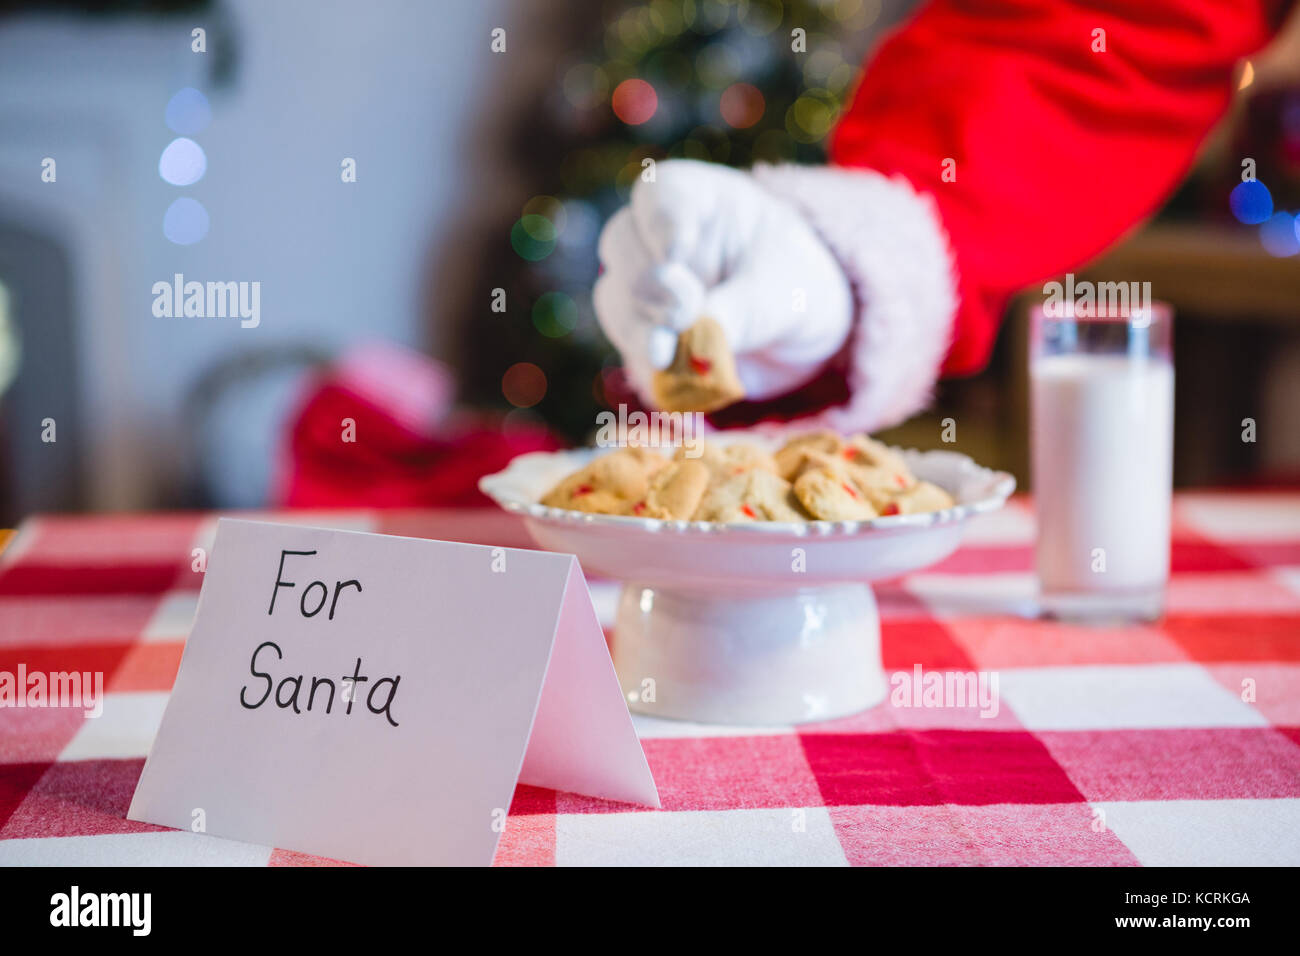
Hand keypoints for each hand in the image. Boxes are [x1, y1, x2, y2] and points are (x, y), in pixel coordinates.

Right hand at [593, 159, 851, 402]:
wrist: (797, 331)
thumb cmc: (793, 286)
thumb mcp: (782, 291)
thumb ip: (739, 309)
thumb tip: (691, 337)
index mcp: (697, 200)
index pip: (659, 194)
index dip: (659, 223)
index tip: (675, 254)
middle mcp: (658, 237)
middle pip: (621, 244)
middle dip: (648, 283)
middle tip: (684, 313)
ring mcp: (643, 285)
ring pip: (615, 297)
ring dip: (639, 328)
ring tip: (671, 356)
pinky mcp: (642, 334)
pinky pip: (627, 346)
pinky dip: (649, 364)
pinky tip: (677, 375)